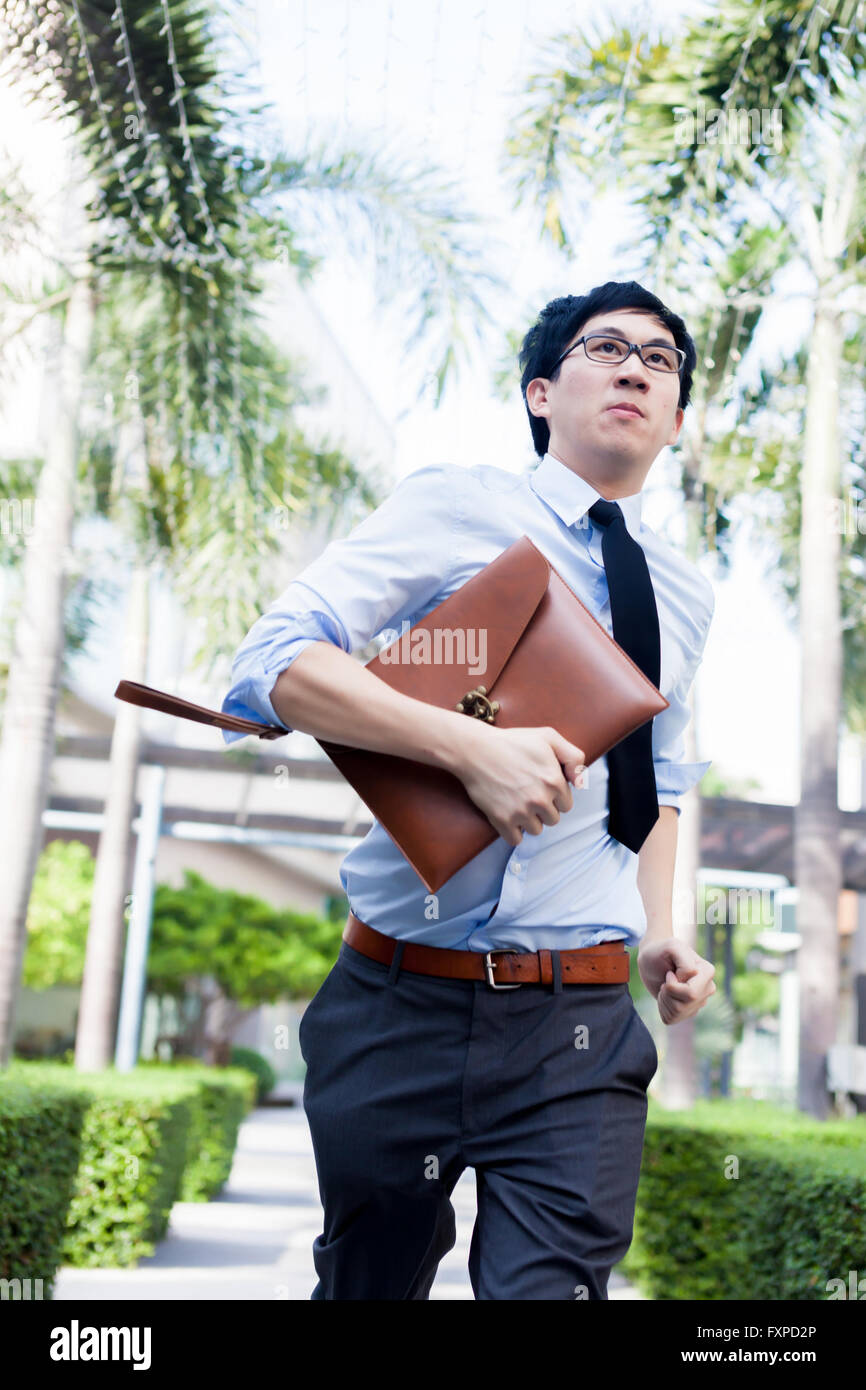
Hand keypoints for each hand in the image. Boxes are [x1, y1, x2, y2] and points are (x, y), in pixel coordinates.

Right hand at [454, 723, 585, 847]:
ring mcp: (521, 812)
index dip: (554, 796)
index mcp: (554, 781)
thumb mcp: (548, 736)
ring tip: (517, 803)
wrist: (474, 750)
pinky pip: (516, 839)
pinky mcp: (502, 820)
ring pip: (536, 830)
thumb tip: (581, 783)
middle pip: (553, 819)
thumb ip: (574, 756)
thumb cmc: (511, 741)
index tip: (541, 786)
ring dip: (529, 821)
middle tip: (528, 794)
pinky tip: (509, 816)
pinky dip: (513, 832)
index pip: (566, 804)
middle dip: (543, 809)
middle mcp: (540, 799)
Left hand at [637, 937, 715, 1024]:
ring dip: (664, 999)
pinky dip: (662, 1008)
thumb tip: (693, 978)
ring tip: (664, 986)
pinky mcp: (688, 1011)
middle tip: (664, 980)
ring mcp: (699, 1001)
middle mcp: (707, 988)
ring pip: (677, 1013)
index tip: (669, 973)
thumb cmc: (661, 951)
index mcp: (707, 972)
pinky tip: (664, 995)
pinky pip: (672, 1019)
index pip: (691, 993)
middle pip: (684, 1005)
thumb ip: (685, 961)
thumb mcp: (671, 947)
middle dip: (667, 993)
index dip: (672, 985)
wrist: (652, 960)